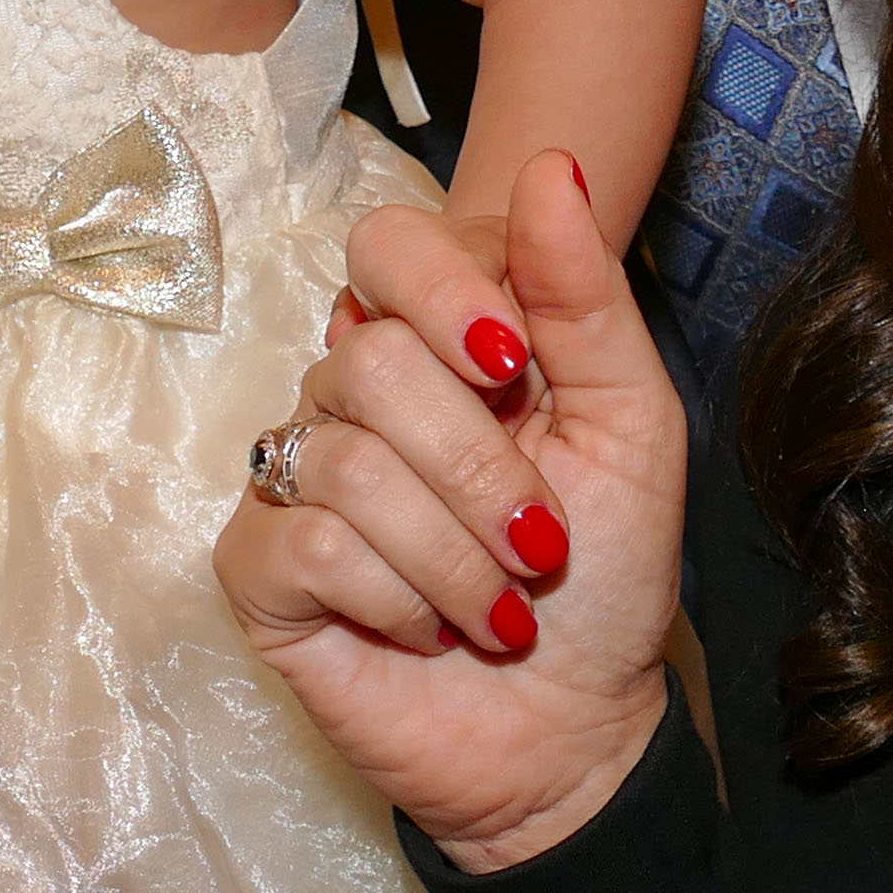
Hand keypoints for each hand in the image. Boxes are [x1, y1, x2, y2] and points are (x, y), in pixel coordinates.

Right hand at [215, 150, 680, 872]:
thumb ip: (587, 297)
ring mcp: (297, 475)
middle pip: (370, 362)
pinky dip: (395, 597)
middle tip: (539, 545)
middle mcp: (353, 391)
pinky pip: (305, 541)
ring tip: (501, 610)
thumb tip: (550, 165)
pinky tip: (428, 630)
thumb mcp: (632, 423)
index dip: (446, 296)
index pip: (387, 246)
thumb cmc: (606, 575)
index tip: (513, 367)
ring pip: (344, 461)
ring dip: (453, 555)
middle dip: (481, 471)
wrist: (578, 727)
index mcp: (438, 339)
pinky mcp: (259, 566)